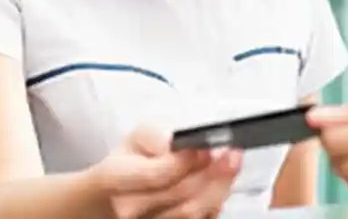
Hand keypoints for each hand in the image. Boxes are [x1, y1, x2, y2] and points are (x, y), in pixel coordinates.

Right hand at [89, 125, 242, 218]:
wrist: (117, 197)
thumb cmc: (131, 163)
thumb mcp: (136, 139)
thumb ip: (155, 135)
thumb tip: (176, 144)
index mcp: (114, 177)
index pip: (155, 175)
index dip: (185, 162)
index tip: (206, 148)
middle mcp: (129, 208)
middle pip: (181, 194)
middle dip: (212, 173)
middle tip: (232, 154)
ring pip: (193, 212)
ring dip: (218, 187)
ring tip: (232, 164)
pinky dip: (213, 203)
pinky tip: (220, 185)